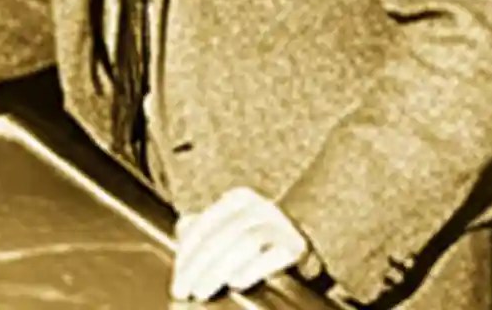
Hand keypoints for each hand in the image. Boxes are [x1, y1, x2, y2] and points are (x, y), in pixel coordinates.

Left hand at [170, 187, 312, 301]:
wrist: (314, 237)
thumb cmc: (261, 238)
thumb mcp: (231, 226)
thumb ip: (205, 229)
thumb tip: (182, 232)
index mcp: (237, 199)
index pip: (203, 226)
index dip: (185, 254)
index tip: (177, 280)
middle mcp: (259, 207)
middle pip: (220, 236)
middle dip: (196, 267)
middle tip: (184, 291)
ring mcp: (279, 224)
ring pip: (243, 242)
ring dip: (217, 270)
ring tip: (202, 291)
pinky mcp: (297, 245)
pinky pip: (272, 255)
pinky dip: (252, 268)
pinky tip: (235, 283)